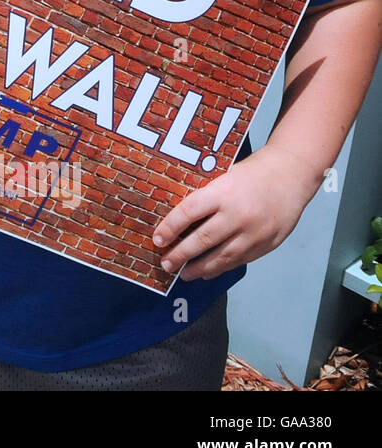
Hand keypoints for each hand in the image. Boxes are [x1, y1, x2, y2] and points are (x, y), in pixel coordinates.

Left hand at [152, 143, 318, 280]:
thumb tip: (179, 220)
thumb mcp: (224, 177)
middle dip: (180, 255)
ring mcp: (254, 232)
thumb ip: (206, 197)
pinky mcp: (268, 243)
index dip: (170, 228)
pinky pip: (240, 260)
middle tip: (166, 264)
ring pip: (222, 256)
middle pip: (202, 239)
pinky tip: (208, 271)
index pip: (188, 212)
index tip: (157, 240)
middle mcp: (238, 214)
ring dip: (200, 268)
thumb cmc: (252, 173)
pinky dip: (222, 268)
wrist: (291, 174)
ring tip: (184, 274)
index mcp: (223, 192)